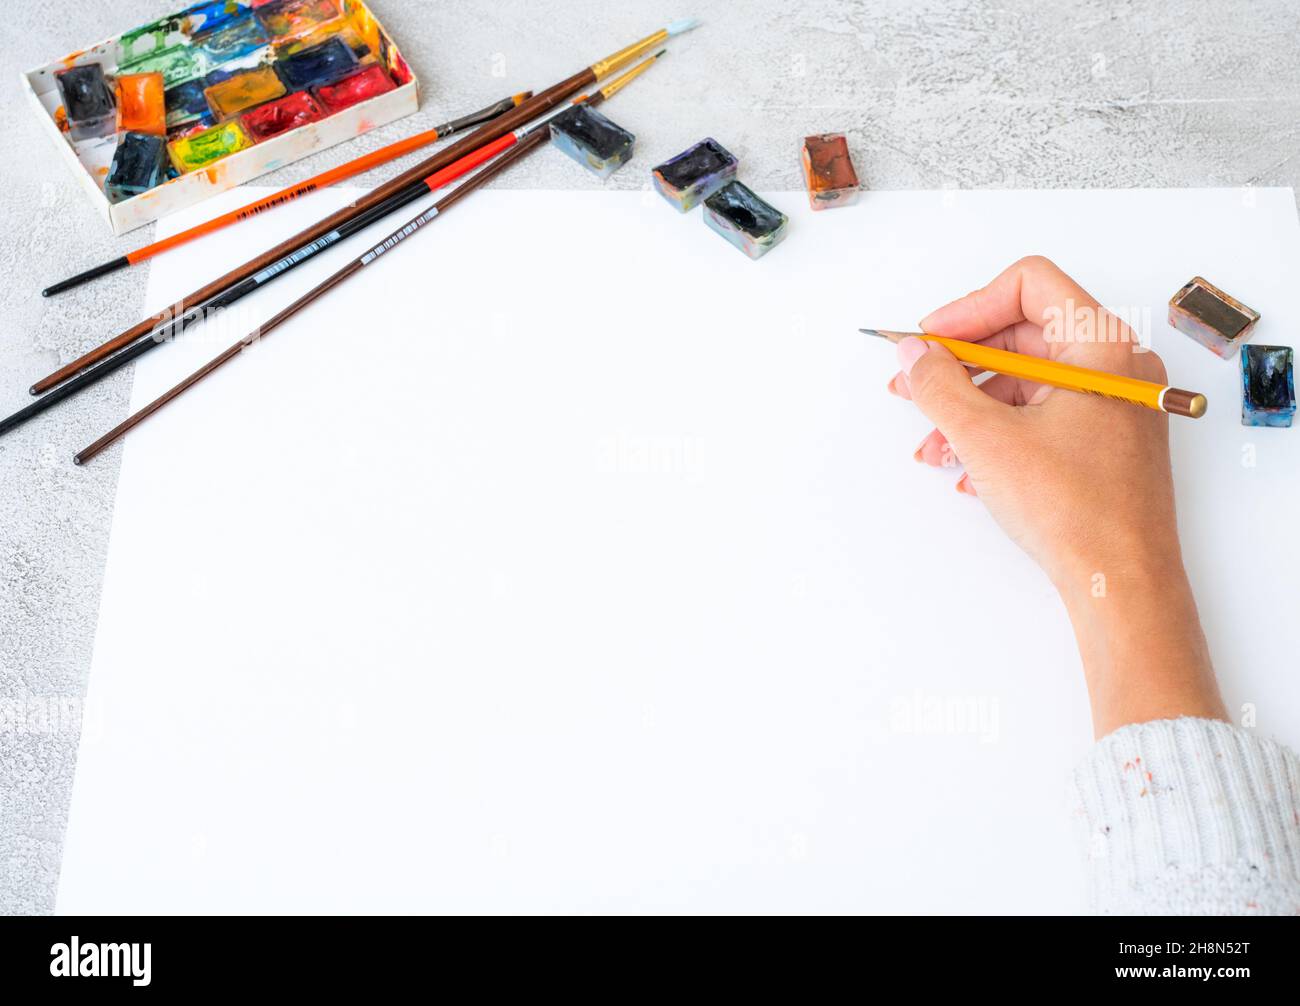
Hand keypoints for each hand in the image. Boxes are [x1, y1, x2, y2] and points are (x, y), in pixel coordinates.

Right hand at [888, 256, 1224, 736]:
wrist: (1120, 582)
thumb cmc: (1078, 511)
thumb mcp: (985, 437)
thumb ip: (939, 385)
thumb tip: (914, 355)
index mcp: (1102, 345)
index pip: (1028, 285)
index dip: (968, 307)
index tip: (929, 340)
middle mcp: (1116, 367)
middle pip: (1022, 334)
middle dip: (959, 364)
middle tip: (914, 384)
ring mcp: (1114, 406)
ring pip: (1026, 382)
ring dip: (970, 406)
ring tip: (932, 443)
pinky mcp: (1105, 443)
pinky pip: (1041, 416)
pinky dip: (997, 432)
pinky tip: (964, 468)